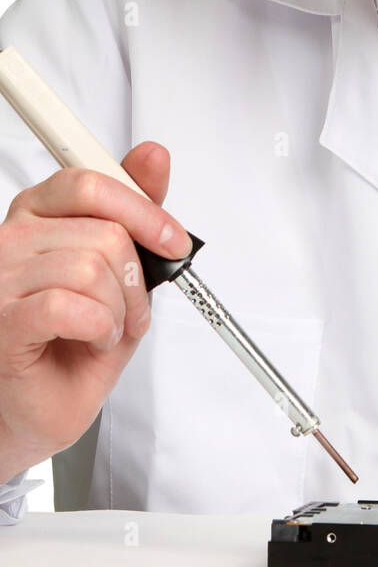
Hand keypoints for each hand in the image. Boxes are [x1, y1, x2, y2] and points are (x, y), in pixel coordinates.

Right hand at [0, 142, 191, 475]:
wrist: (34, 409)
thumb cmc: (68, 346)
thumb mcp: (117, 275)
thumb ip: (134, 215)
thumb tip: (153, 157)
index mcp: (37, 216)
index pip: (90, 184)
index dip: (142, 211)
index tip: (172, 241)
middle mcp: (12, 240)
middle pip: (102, 232)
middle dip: (135, 280)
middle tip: (130, 311)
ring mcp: (0, 280)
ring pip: (91, 269)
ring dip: (120, 311)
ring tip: (107, 330)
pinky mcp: (2, 321)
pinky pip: (68, 305)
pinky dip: (98, 327)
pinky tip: (91, 339)